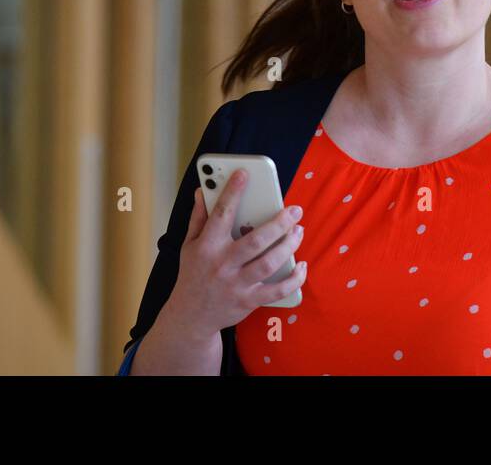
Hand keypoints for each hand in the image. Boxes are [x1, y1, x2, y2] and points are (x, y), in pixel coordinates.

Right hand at [159, 169, 307, 354]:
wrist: (190, 317)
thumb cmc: (193, 275)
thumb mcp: (188, 245)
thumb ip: (198, 218)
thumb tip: (202, 191)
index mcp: (207, 247)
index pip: (221, 215)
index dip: (232, 192)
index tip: (244, 173)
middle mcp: (222, 264)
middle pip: (255, 241)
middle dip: (279, 223)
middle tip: (295, 210)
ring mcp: (236, 284)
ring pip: (269, 263)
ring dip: (289, 246)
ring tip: (299, 231)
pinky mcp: (249, 301)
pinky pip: (277, 290)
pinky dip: (293, 278)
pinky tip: (301, 265)